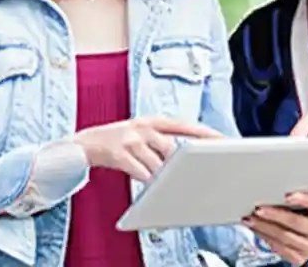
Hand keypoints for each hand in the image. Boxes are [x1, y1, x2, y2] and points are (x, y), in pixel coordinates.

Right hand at [73, 116, 220, 181]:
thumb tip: (186, 159)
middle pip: (172, 148)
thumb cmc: (118, 142)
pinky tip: (150, 186)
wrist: (84, 144)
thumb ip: (161, 142)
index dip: (205, 133)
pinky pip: (141, 172)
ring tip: (166, 185)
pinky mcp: (118, 154)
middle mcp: (142, 127)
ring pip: (157, 164)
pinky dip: (148, 181)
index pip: (184, 125)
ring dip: (163, 178)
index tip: (223, 140)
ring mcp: (130, 139)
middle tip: (195, 175)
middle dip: (182, 165)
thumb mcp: (140, 133)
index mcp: (151, 120)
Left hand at [243, 192, 307, 263]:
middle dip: (274, 215)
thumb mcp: (306, 203)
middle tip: (258, 209)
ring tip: (250, 219)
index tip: (286, 195)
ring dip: (264, 227)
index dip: (302, 199)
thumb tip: (271, 191)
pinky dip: (264, 237)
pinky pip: (279, 248)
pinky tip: (256, 229)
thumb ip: (294, 197)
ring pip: (285, 237)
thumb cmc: (305, 214)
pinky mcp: (300, 258)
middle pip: (296, 223)